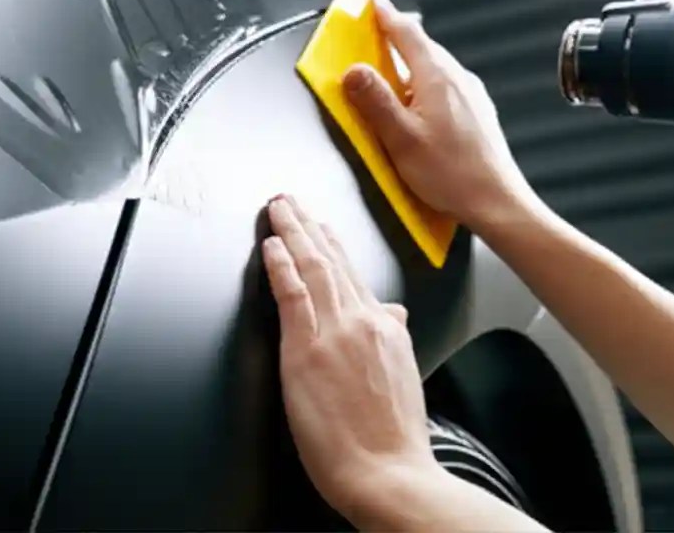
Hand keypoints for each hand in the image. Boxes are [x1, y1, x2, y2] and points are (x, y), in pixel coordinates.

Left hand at [262, 194, 442, 515]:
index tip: (319, 225)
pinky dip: (281, 266)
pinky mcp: (307, 350)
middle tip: (290, 200)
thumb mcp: (403, 377)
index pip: (354, 275)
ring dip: (291, 233)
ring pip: (311, 268)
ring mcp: (334, 333)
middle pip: (331, 261)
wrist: (388, 472)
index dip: (332, 245)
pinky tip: (270, 247)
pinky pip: (292, 295)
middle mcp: (363, 321)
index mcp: (385, 328)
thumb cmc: (393, 438)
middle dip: (308, 226)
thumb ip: (394, 339)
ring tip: (277, 209)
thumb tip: (393, 314)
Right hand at [342, 0, 535, 230]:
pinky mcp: (476, 111)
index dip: (386, 15)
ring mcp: (471, 94)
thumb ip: (374, 101)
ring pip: (435, 66)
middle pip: (422, 46)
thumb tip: (353, 71)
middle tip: (375, 32)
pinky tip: (416, 104)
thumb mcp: (400, 139)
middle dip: (397, 36)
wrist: (496, 202)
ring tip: (390, 71)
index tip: (374, 2)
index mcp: (437, 79)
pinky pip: (445, 84)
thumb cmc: (452, 175)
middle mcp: (458, 79)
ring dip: (410, 62)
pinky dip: (425, 82)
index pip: (407, 33)